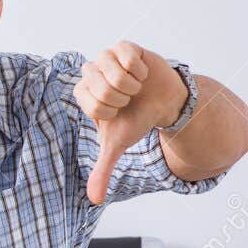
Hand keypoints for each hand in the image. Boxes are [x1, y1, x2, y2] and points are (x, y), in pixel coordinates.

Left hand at [72, 41, 188, 205]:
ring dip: (130, 83)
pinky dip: (138, 68)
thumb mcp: (118, 145)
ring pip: (112, 70)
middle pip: (100, 86)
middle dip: (121, 97)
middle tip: (128, 98)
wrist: (163, 103)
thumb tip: (94, 200)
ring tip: (135, 87)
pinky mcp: (124, 47)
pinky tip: (141, 73)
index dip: (109, 109)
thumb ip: (103, 169)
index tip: (118, 111)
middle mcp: (90, 74)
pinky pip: (126, 55)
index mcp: (83, 94)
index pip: (90, 101)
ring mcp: (106, 58)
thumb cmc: (136, 120)